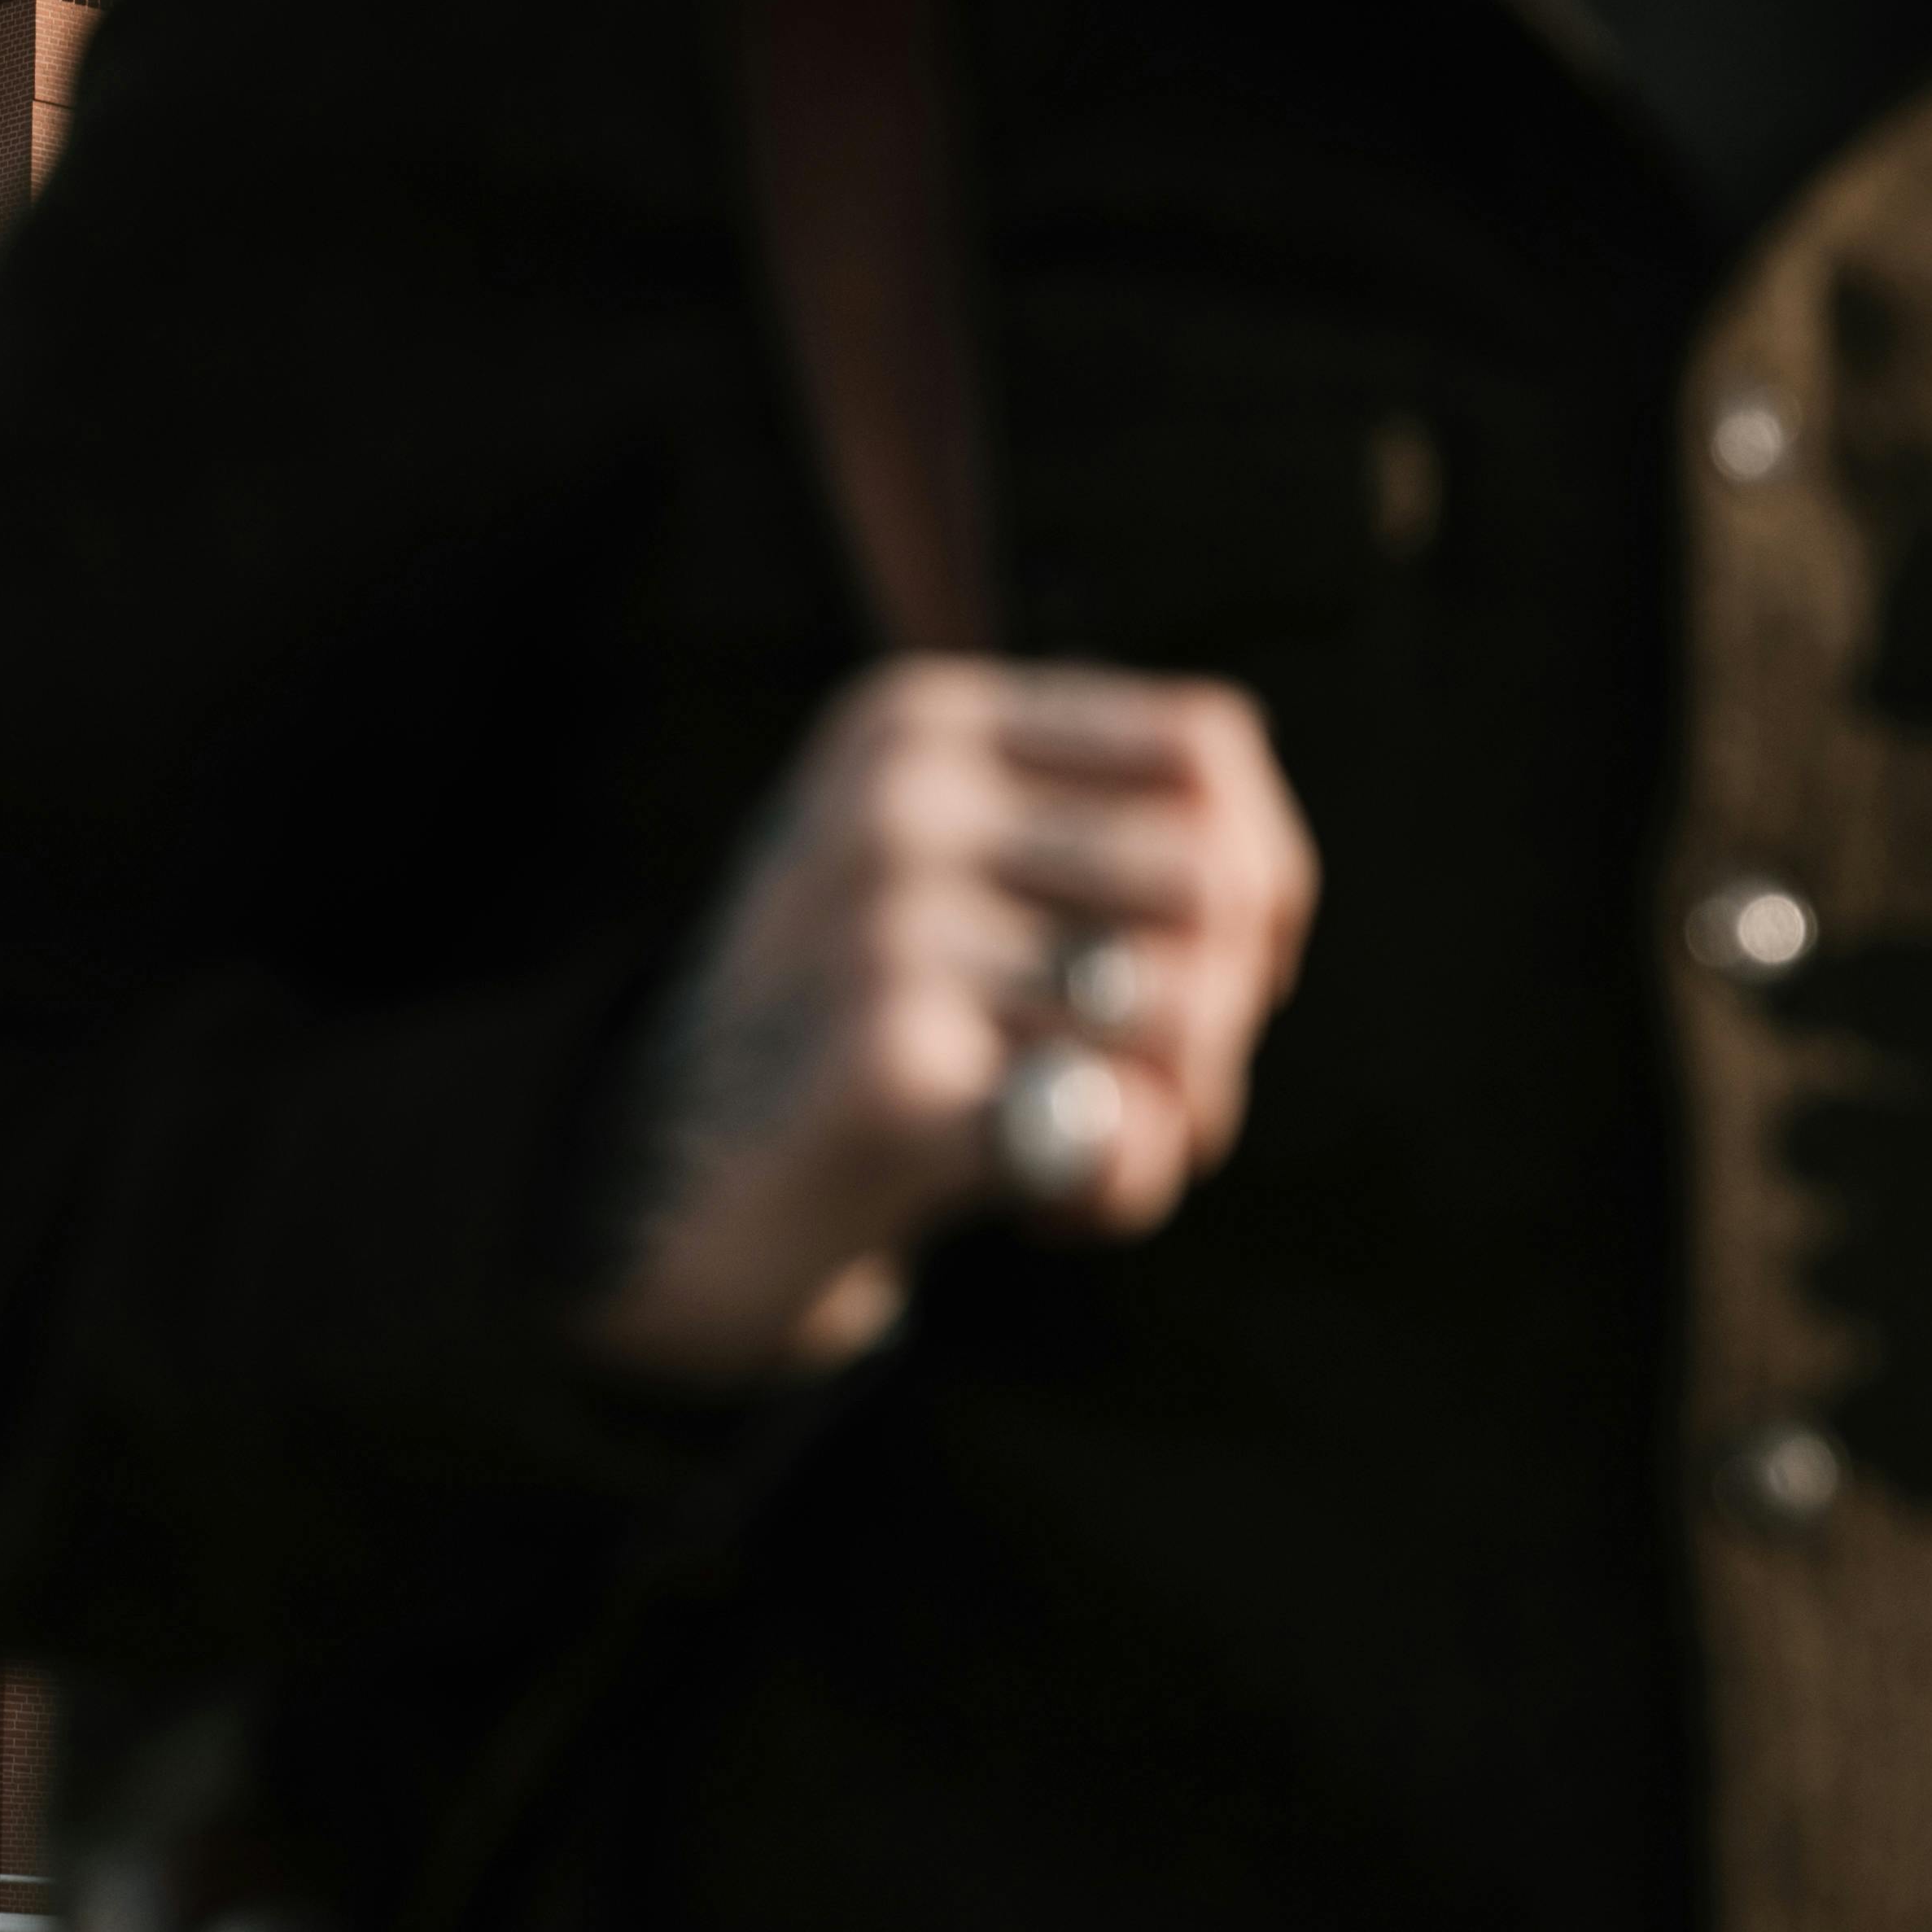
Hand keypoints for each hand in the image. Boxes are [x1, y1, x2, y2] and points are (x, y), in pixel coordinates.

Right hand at [578, 662, 1320, 1385]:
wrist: (664, 1179)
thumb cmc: (858, 1020)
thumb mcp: (949, 880)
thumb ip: (1106, 859)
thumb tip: (1261, 912)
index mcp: (919, 722)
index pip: (1202, 746)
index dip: (1267, 868)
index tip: (1238, 964)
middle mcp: (899, 799)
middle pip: (1211, 882)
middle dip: (1232, 1012)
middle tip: (1158, 1089)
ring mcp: (885, 927)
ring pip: (1187, 1012)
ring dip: (1186, 1114)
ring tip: (1102, 1141)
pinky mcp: (890, 1071)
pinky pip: (1119, 1127)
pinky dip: (1118, 1190)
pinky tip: (1039, 1208)